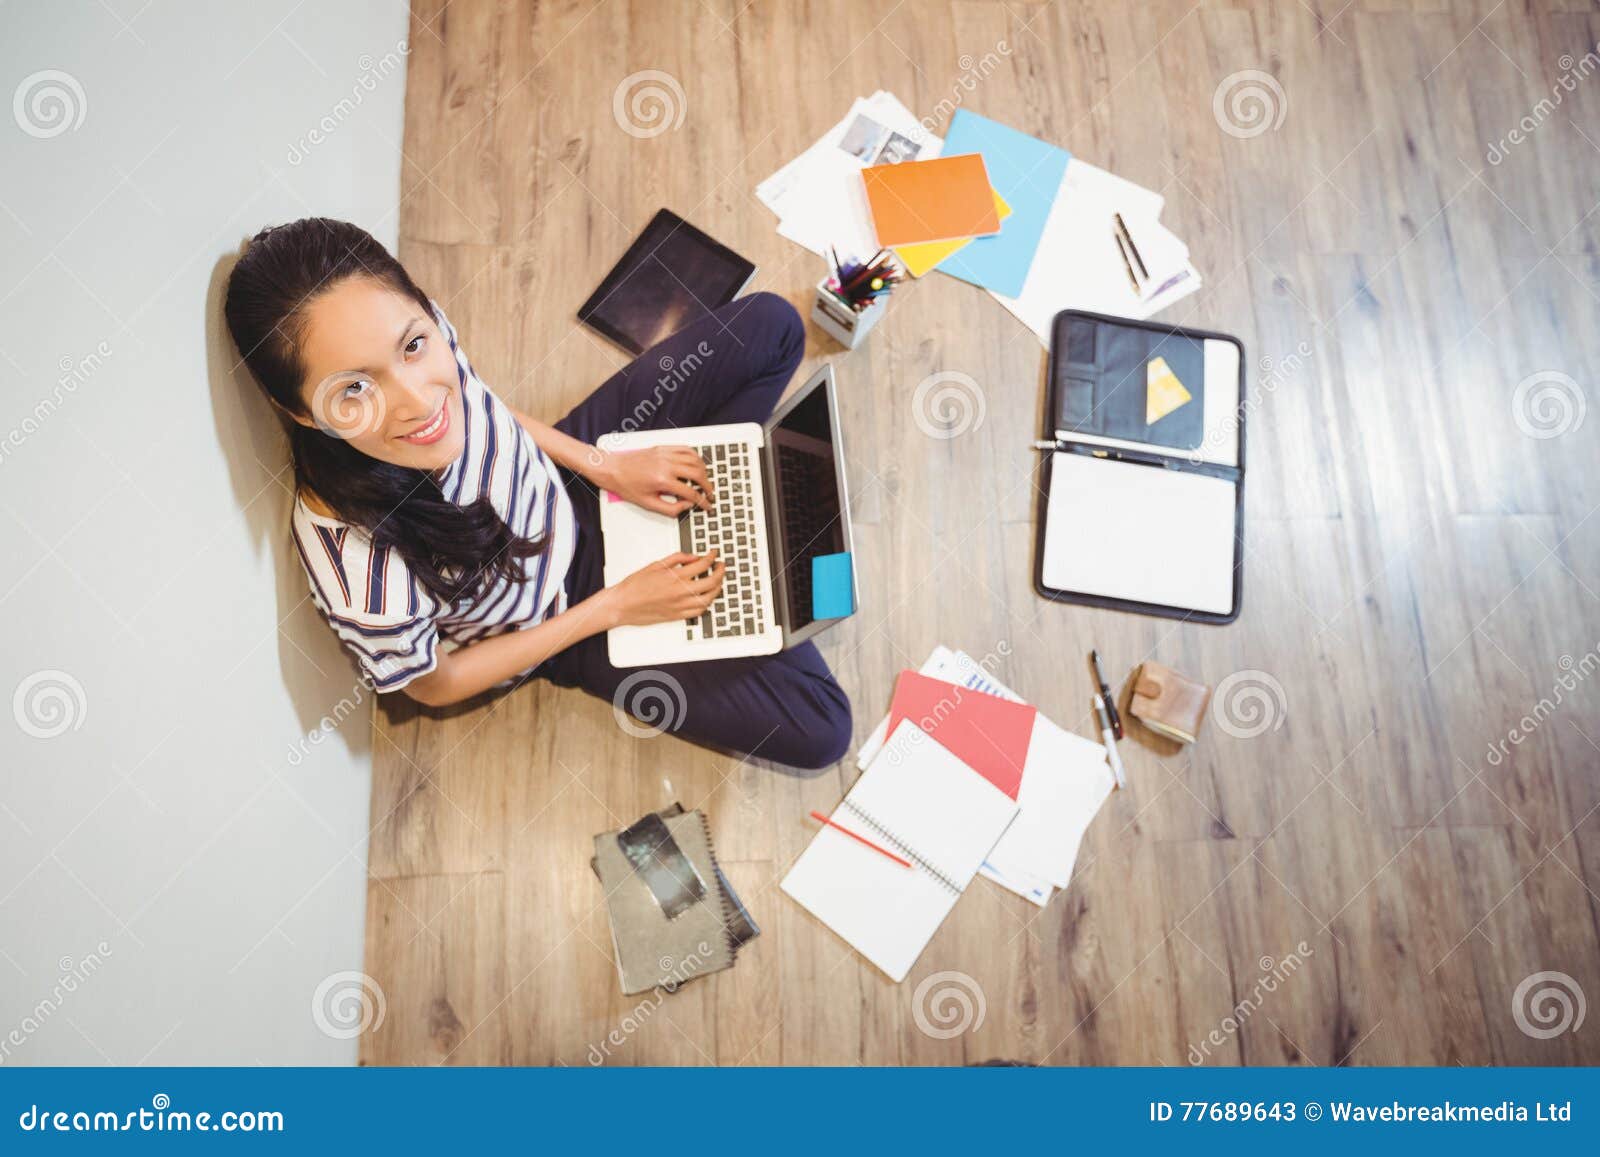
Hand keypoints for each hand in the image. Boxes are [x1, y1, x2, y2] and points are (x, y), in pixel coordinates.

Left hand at [594, 446, 713, 515]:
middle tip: (710, 494)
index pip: (691, 493)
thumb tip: (686, 506)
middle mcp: (666, 465)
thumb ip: (671, 509)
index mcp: (662, 481)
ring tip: (704, 481)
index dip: (702, 502)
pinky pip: (686, 449)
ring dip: (704, 471)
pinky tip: (697, 464)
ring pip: (695, 460)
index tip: (707, 506)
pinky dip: (696, 456)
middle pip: (698, 474)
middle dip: (708, 486)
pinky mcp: (663, 448)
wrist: (613, 469)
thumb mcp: (648, 504)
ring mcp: (666, 454)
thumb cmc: (627, 485)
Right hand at [606, 549, 724, 626]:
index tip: (714, 554)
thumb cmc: (635, 586)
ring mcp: (681, 606)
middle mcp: (680, 592)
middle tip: (721, 566)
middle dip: (721, 571)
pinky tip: (706, 597)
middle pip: (712, 581)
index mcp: (675, 576)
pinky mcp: (678, 616)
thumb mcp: (656, 565)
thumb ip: (677, 559)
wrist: (623, 604)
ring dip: (717, 588)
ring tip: (717, 581)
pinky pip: (699, 611)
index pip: (703, 564)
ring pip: (709, 598)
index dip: (712, 557)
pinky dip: (707, 603)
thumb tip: (693, 557)